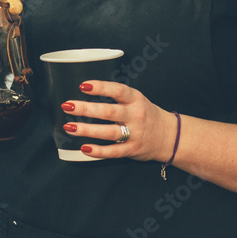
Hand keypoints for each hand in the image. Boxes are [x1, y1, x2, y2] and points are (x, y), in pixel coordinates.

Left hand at [61, 81, 176, 162]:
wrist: (169, 136)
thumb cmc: (146, 114)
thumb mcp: (136, 99)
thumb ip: (116, 95)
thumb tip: (86, 89)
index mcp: (135, 99)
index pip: (118, 90)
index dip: (101, 87)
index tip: (83, 86)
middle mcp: (135, 115)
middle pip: (109, 112)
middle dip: (86, 109)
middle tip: (68, 106)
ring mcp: (135, 133)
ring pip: (109, 132)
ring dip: (87, 130)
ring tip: (70, 127)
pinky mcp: (133, 149)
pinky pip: (114, 151)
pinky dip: (99, 151)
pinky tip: (84, 148)